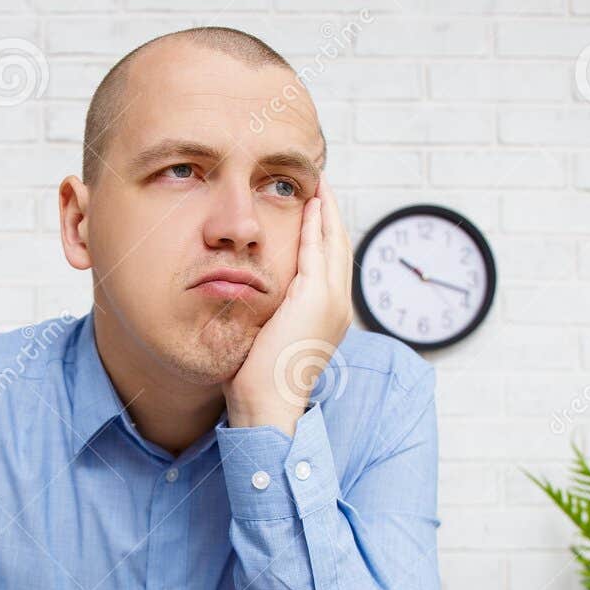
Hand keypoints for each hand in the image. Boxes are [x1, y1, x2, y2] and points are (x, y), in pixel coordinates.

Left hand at [223, 173, 352, 435]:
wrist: (267, 405)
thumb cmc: (258, 382)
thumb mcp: (266, 338)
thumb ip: (267, 314)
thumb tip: (249, 300)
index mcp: (327, 316)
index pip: (330, 265)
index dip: (325, 235)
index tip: (315, 211)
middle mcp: (337, 306)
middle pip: (340, 248)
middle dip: (332, 215)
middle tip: (322, 185)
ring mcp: (330, 301)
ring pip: (334, 243)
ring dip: (327, 210)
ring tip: (320, 184)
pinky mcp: (315, 297)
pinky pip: (318, 249)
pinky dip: (317, 223)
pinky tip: (312, 202)